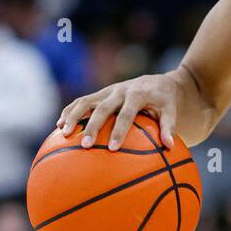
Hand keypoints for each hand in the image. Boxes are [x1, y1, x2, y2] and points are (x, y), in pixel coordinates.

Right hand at [57, 71, 181, 149]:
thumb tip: (169, 146)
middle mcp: (119, 90)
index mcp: (137, 94)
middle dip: (92, 127)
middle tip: (85, 146)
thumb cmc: (165, 101)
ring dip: (73, 116)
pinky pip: (81, 102)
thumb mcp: (171, 110)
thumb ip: (169, 126)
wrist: (158, 82)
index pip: (126, 114)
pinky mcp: (100, 94)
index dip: (119, 130)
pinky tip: (59, 127)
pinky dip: (69, 112)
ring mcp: (107, 91)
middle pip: (102, 108)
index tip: (112, 148)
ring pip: (86, 101)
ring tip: (63, 133)